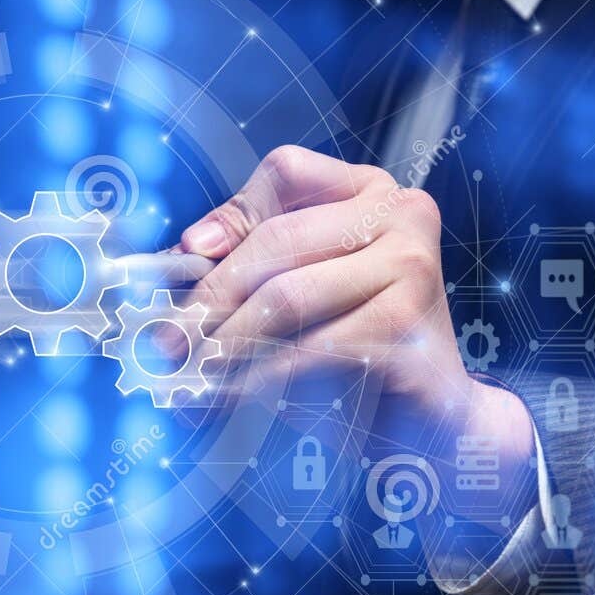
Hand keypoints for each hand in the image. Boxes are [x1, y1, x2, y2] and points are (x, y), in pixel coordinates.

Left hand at [178, 145, 534, 478]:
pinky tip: (226, 397)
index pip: (286, 172)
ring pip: (286, 297)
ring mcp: (411, 266)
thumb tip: (187, 247)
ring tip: (185, 374)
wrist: (433, 421)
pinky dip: (257, 378)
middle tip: (161, 342)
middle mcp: (401, 214)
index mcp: (370, 191)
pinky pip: (310, 349)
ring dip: (223, 343)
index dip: (229, 216)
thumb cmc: (352, 348)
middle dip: (208, 296)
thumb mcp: (301, 288)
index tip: (183, 260)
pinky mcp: (408, 326)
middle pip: (277, 239)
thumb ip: (253, 255)